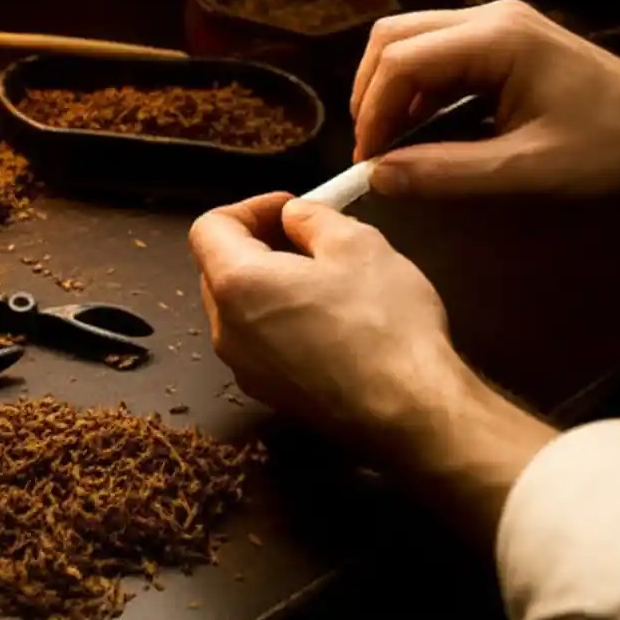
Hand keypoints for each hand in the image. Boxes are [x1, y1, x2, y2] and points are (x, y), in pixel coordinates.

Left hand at [190, 192, 463, 449]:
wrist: (411, 412)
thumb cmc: (385, 325)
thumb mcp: (357, 244)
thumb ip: (313, 219)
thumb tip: (294, 217)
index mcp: (236, 284)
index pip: (208, 227)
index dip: (249, 208)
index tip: (290, 209)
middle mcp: (227, 330)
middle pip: (218, 269)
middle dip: (258, 244)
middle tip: (308, 237)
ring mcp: (245, 368)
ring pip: (240, 309)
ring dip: (271, 284)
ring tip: (325, 278)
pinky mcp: (269, 393)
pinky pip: (261, 342)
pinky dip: (282, 320)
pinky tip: (330, 320)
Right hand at [351, 0, 619, 195]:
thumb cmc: (607, 147)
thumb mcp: (523, 171)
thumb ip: (445, 173)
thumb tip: (379, 177)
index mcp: (497, 40)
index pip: (402, 60)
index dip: (374, 111)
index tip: (369, 160)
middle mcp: (490, 20)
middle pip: (395, 38)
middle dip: (373, 95)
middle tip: (374, 149)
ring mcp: (494, 26)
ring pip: (409, 44)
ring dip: (391, 93)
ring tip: (392, 146)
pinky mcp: (498, 42)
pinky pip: (435, 57)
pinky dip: (415, 93)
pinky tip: (419, 133)